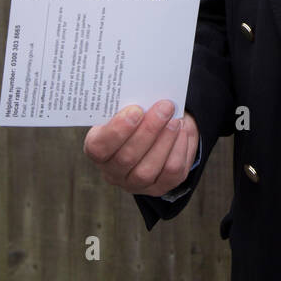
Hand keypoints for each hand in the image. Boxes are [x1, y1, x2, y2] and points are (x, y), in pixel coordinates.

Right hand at [83, 100, 198, 196]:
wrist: (158, 129)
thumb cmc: (140, 115)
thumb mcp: (130, 108)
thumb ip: (131, 104)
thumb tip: (146, 94)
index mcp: (98, 150)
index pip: (99, 147)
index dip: (117, 131)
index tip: (136, 110)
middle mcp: (113, 171)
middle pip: (127, 158)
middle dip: (149, 130)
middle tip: (165, 107)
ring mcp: (135, 183)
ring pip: (148, 169)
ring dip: (164, 141)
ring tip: (174, 120)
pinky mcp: (160, 187)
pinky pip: (171, 172)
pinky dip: (178, 149)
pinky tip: (181, 131)